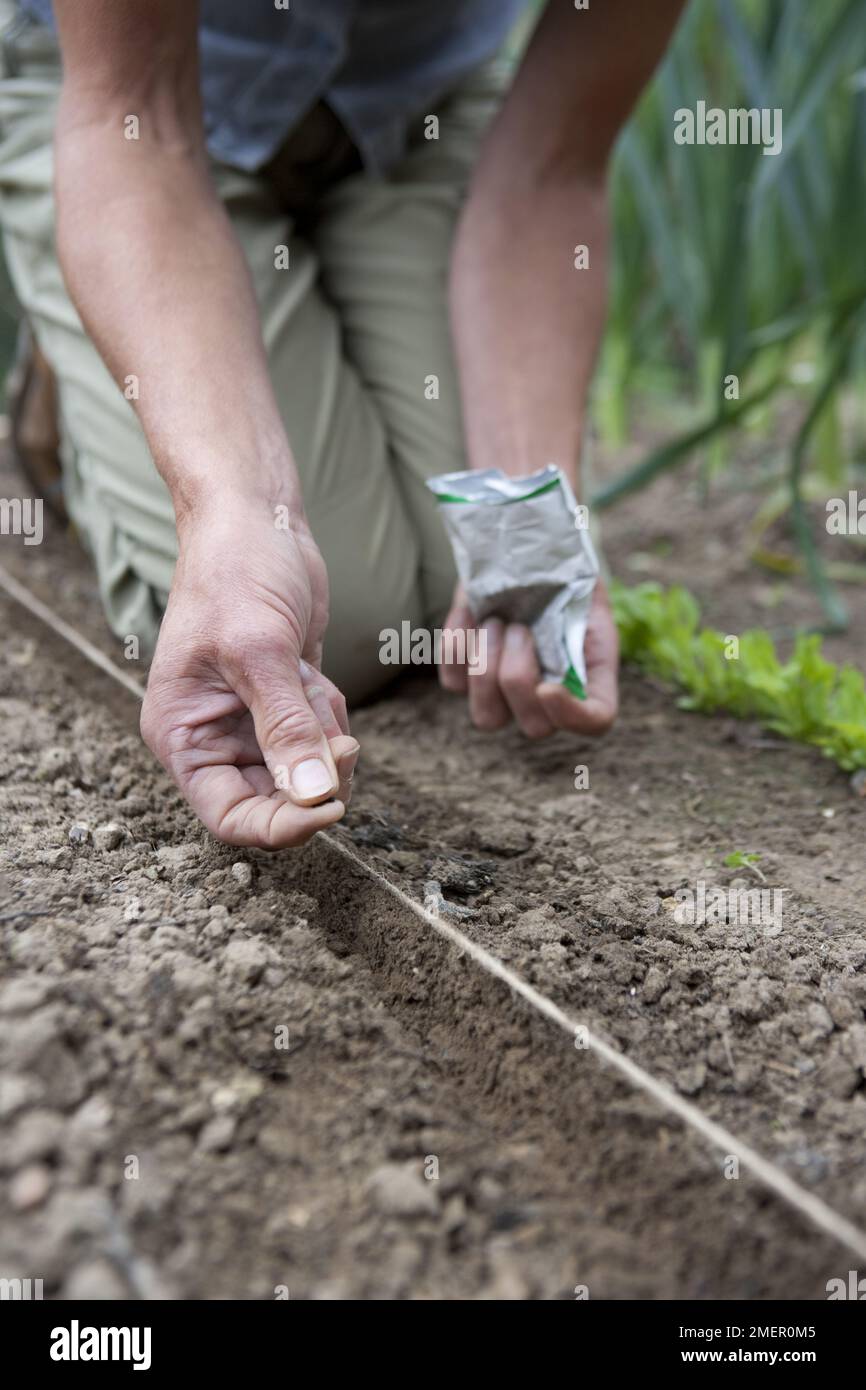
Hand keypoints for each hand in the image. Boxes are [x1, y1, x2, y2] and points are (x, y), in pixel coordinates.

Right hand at [141, 502, 357, 847]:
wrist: (257, 521)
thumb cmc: (236, 573)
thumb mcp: (260, 651)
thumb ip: (287, 727)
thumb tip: (312, 797)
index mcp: (183, 737)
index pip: (230, 817)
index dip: (280, 826)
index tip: (330, 808)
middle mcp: (214, 739)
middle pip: (276, 802)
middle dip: (313, 774)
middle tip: (341, 740)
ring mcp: (252, 723)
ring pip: (308, 772)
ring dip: (324, 734)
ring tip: (309, 679)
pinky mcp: (286, 704)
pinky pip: (322, 738)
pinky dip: (330, 713)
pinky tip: (313, 669)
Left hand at [438, 577, 618, 737]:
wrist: (519, 553)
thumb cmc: (555, 567)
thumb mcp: (578, 580)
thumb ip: (573, 606)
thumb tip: (537, 622)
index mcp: (590, 673)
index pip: (594, 722)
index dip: (571, 717)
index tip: (548, 686)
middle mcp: (548, 695)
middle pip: (534, 727)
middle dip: (518, 676)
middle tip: (518, 628)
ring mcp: (505, 694)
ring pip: (487, 718)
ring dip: (485, 666)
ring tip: (494, 621)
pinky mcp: (467, 679)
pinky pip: (453, 683)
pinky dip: (457, 645)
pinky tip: (468, 612)